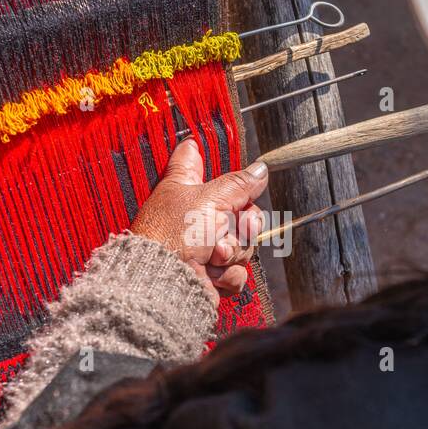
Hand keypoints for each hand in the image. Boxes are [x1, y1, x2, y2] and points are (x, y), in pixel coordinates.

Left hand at [130, 139, 268, 301]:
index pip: (190, 160)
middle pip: (240, 209)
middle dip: (245, 222)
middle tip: (237, 226)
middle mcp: (195, 214)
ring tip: (214, 255)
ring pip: (243, 243)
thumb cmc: (175, 236)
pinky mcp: (213, 274)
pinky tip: (212, 273)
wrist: (166, 283)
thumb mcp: (210, 199)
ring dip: (234, 250)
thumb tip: (261, 170)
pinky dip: (229, 273)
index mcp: (185, 187)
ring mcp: (205, 246)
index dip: (197, 152)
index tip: (195, 145)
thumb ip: (239, 183)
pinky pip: (238, 270)